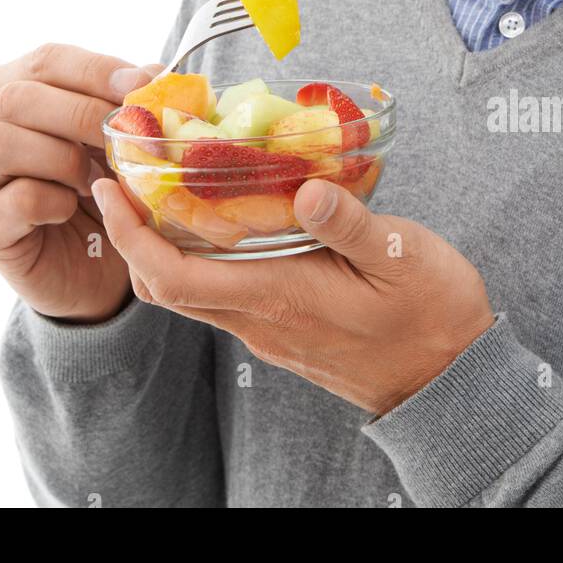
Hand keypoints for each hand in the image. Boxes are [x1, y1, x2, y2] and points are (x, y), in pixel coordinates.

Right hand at [0, 43, 163, 322]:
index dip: (96, 70)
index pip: (45, 60)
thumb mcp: (117, 136)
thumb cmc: (101, 185)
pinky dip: (54, 200)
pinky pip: (15, 199)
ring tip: (95, 179)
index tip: (142, 86)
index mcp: (8, 88)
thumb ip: (129, 103)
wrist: (93, 265)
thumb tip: (155, 74)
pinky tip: (72, 207)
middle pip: (16, 97)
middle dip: (81, 113)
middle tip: (126, 135)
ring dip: (62, 157)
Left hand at [91, 174, 495, 415]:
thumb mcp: (402, 256)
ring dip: (164, 244)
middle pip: (166, 284)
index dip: (130, 234)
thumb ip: (349, 222)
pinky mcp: (283, 328)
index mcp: (278, 297)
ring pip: (192, 290)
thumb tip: (305, 187)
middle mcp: (260, 318)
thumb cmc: (432, 317)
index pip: (173, 274)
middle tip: (128, 176)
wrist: (452, 385)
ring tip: (166, 185)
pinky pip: (221, 293)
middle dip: (133, 233)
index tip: (111, 189)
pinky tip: (222, 216)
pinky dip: (201, 256)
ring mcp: (269, 328)